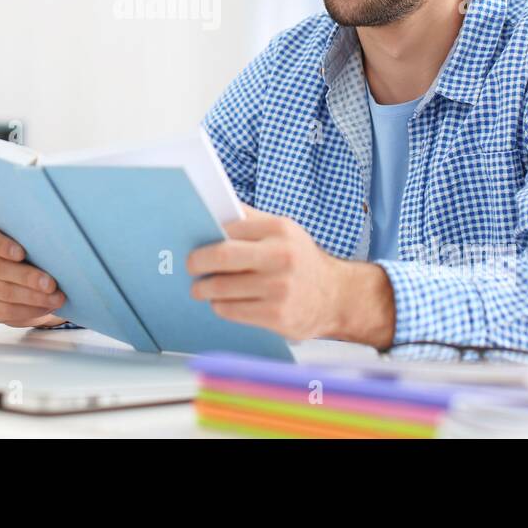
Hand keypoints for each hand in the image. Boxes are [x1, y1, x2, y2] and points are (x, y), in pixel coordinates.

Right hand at [0, 222, 67, 327]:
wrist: (27, 280)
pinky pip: (5, 310)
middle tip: (51, 284)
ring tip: (57, 298)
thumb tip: (61, 244)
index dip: (0, 245)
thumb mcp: (34, 242)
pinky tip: (46, 307)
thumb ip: (37, 240)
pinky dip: (29, 310)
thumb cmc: (34, 252)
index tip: (22, 253)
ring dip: (33, 297)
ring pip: (4, 292)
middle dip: (27, 277)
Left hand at [186, 205, 394, 345]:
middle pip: (221, 256)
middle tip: (190, 267)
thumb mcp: (284, 231)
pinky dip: (220, 306)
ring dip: (204, 289)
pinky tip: (222, 302)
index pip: (229, 228)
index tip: (195, 243)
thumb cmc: (301, 260)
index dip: (207, 237)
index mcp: (280, 229)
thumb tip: (212, 211)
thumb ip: (251, 220)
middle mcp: (281, 256)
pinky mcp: (276, 315)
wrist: (337, 296)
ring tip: (200, 288)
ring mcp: (279, 287)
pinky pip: (231, 310)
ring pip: (221, 287)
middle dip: (196, 262)